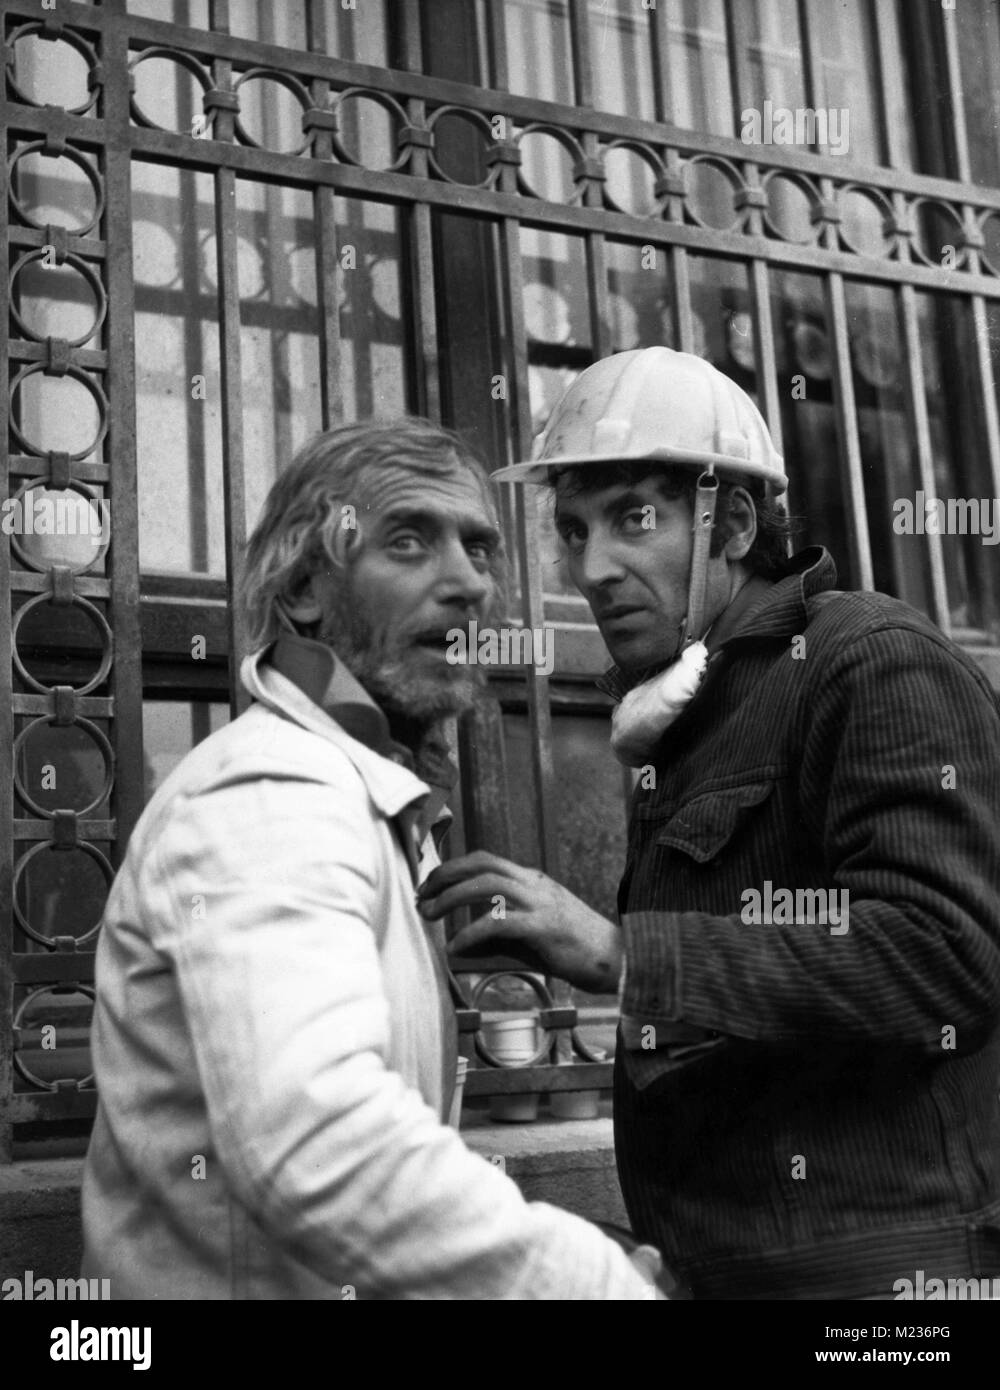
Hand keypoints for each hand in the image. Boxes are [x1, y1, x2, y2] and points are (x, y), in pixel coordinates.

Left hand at [417, 851, 622, 993]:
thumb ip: (503, 930)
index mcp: (532, 880)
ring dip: (452, 898)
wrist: (617, 959)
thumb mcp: (535, 930)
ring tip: (430, 914)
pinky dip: (470, 933)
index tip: (431, 884)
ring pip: (487, 886)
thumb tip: (465, 942)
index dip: (454, 867)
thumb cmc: (574, 948)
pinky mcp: (543, 928)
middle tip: (422, 894)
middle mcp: (534, 884)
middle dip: (445, 875)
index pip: (487, 860)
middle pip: (482, 864)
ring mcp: (540, 903)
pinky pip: (498, 923)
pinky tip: (455, 946)